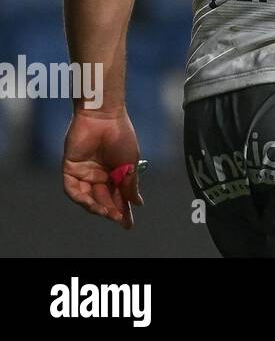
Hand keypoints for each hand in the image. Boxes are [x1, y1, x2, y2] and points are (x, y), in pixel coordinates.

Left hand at [62, 108, 143, 228]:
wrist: (105, 117)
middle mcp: (99, 174)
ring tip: (106, 212)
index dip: (123, 209)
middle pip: (103, 198)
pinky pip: (72, 189)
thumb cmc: (121, 136)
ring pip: (87, 197)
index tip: (129, 224)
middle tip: (118, 219)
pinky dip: (81, 198)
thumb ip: (131, 184)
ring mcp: (84, 172)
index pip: (117, 195)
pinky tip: (91, 203)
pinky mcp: (70, 168)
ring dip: (96, 207)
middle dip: (110, 210)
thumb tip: (138, 203)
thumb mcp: (130, 164)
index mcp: (114, 172)